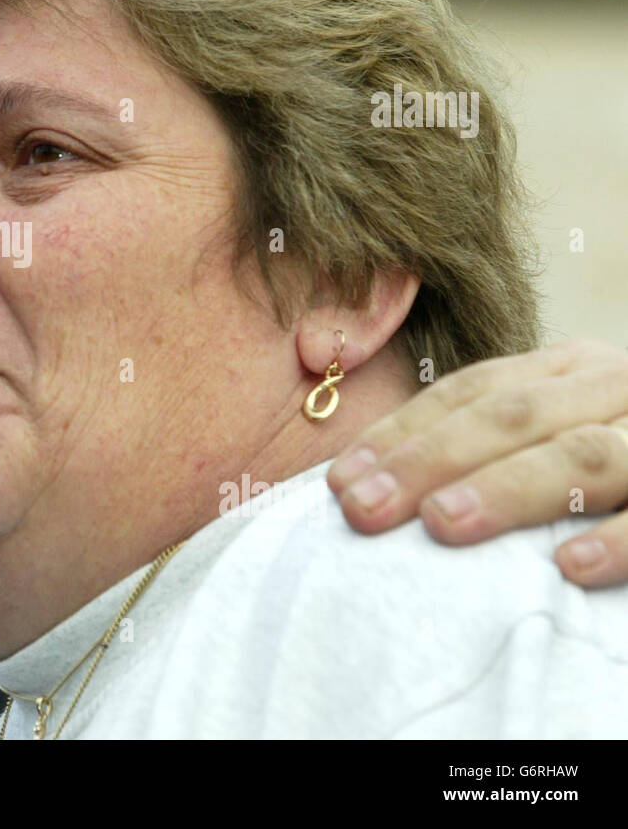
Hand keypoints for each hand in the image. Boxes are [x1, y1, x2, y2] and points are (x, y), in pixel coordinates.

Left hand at [328, 339, 627, 586]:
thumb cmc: (619, 453)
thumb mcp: (560, 424)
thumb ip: (491, 437)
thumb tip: (372, 484)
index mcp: (570, 369)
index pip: (470, 392)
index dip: (402, 433)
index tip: (339, 481)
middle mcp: (615, 387)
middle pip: (508, 417)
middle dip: (426, 461)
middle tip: (362, 509)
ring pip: (580, 453)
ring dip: (506, 491)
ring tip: (442, 526)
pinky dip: (618, 539)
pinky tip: (568, 569)